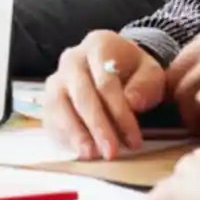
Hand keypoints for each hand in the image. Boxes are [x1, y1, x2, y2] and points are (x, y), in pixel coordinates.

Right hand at [42, 30, 165, 159]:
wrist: (114, 66)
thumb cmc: (134, 72)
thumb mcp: (151, 73)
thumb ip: (147, 85)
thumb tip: (132, 102)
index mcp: (98, 45)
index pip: (106, 82)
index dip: (120, 113)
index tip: (134, 140)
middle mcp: (71, 58)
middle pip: (81, 94)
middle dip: (97, 126)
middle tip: (111, 152)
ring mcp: (56, 78)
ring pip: (59, 104)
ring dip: (75, 132)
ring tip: (90, 155)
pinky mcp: (48, 98)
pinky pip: (49, 116)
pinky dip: (63, 135)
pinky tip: (78, 151)